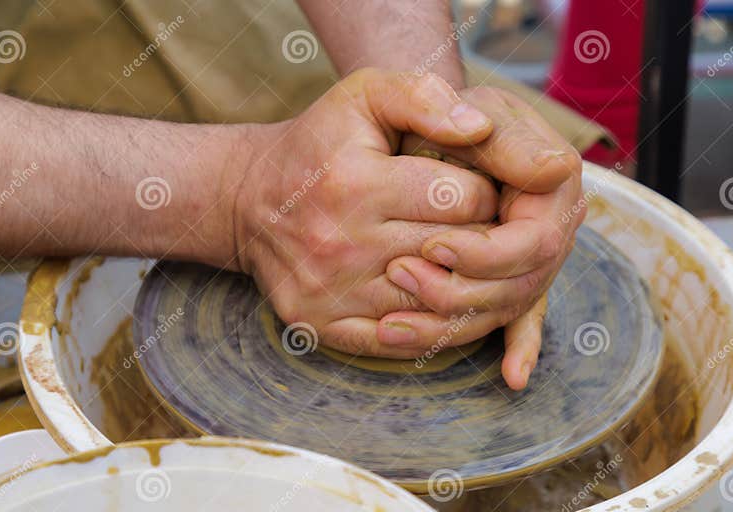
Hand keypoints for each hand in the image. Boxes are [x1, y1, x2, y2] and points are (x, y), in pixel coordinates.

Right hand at [231, 69, 501, 357]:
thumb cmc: (320, 144)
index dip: (484, 193)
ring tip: (457, 257)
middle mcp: (340, 243)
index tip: (474, 189)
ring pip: (436, 302)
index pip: (464, 199)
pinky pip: (401, 341)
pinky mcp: (320, 324)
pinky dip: (429, 323)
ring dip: (460, 281)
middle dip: (480, 238)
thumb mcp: (363, 95)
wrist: (249, 199)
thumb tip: (482, 128)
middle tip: (478, 225)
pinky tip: (432, 293)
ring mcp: (328, 292)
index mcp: (356, 184)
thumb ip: (424, 97)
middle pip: (456, 253)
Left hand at [388, 87, 583, 388]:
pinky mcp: (512, 278)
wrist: (433, 128)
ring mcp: (533, 258)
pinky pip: (521, 320)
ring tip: (394, 327)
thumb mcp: (474, 112)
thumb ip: (506, 137)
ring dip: (455, 322)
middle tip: (401, 276)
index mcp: (552, 186)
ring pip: (507, 308)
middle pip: (521, 284)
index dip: (484, 254)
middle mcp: (550, 227)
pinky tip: (512, 377)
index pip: (532, 241)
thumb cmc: (449, 117)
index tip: (431, 245)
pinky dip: (518, 348)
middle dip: (460, 290)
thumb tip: (554, 169)